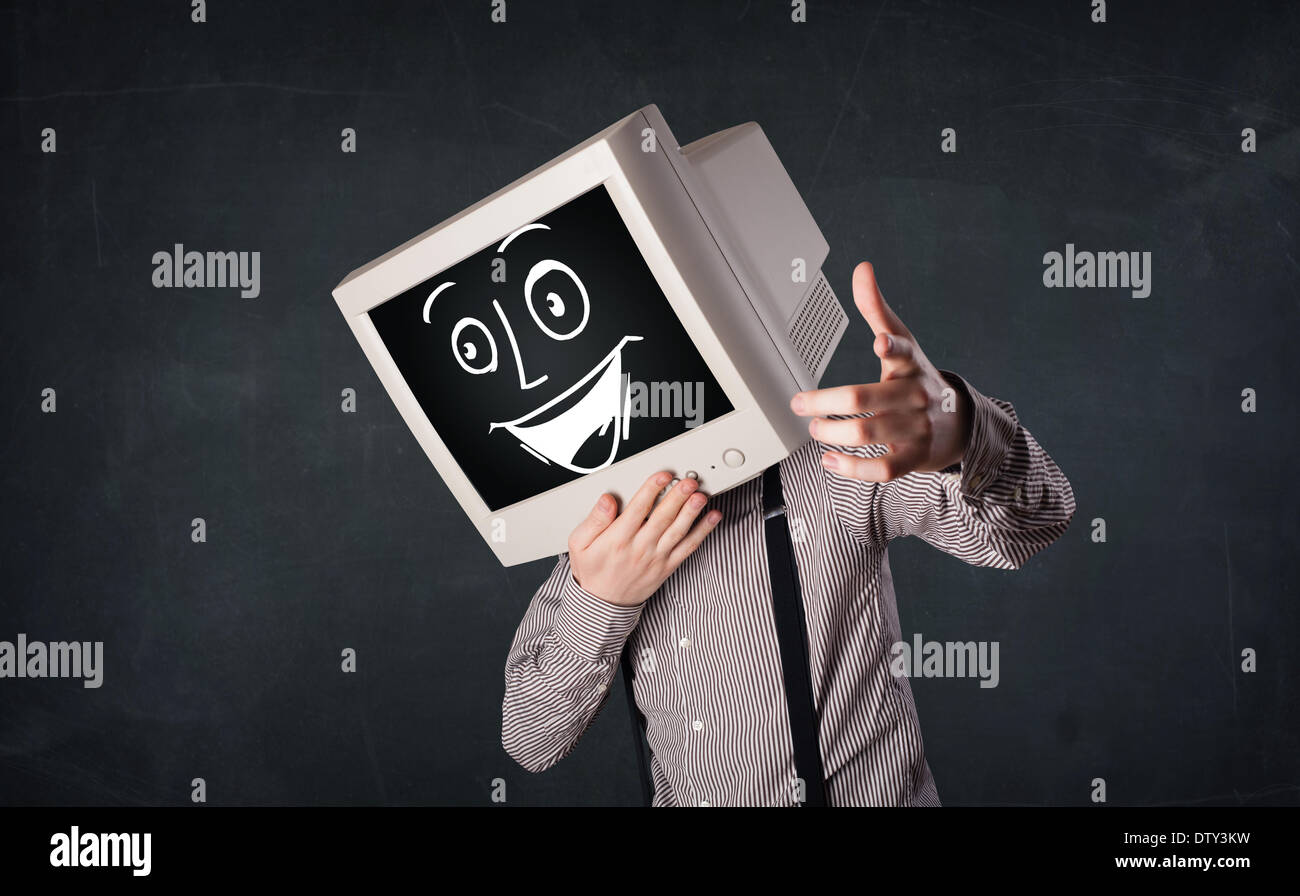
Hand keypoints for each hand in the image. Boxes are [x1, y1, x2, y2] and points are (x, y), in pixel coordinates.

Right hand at [568, 472, 722, 606]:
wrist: (603, 604)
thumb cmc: (592, 570)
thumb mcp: (580, 544)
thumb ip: (594, 520)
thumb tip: (606, 500)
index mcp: (618, 538)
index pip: (638, 508)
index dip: (652, 489)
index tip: (663, 476)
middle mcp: (640, 547)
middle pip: (662, 517)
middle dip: (678, 497)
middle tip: (688, 482)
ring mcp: (656, 558)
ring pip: (678, 531)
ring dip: (692, 512)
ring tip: (702, 496)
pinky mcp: (667, 566)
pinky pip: (688, 547)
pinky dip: (703, 532)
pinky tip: (712, 518)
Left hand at [790, 261, 971, 480]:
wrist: (959, 424)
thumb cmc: (919, 378)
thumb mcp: (904, 342)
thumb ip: (877, 309)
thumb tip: (862, 269)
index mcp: (909, 364)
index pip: (903, 351)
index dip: (891, 346)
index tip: (880, 343)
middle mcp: (914, 395)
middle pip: (865, 398)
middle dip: (824, 403)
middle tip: (800, 404)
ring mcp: (916, 428)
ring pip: (868, 433)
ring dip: (832, 433)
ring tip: (815, 429)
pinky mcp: (914, 457)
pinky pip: (882, 469)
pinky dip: (851, 468)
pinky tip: (830, 461)